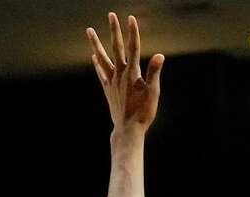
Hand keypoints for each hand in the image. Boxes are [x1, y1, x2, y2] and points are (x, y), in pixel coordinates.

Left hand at [87, 13, 163, 131]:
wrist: (128, 129)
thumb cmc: (143, 112)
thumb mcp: (153, 93)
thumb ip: (154, 73)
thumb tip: (159, 56)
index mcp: (132, 73)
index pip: (133, 48)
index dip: (133, 32)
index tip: (131, 18)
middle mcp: (119, 74)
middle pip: (116, 47)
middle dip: (114, 30)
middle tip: (111, 15)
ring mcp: (111, 81)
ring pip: (102, 57)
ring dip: (96, 43)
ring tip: (89, 30)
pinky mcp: (108, 89)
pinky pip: (101, 72)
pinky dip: (97, 63)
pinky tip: (94, 56)